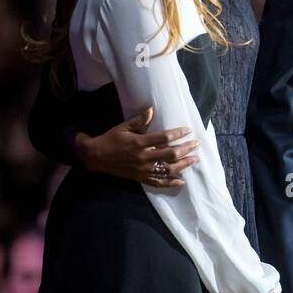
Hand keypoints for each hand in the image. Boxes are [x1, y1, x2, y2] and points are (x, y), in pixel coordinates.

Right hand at [76, 105, 199, 187]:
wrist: (96, 157)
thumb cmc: (110, 139)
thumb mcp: (123, 127)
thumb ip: (139, 120)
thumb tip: (151, 110)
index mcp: (140, 143)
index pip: (164, 137)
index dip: (178, 133)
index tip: (188, 130)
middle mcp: (144, 157)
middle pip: (171, 154)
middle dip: (186, 149)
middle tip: (196, 144)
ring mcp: (143, 169)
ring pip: (168, 169)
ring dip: (184, 164)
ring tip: (195, 159)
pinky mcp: (140, 178)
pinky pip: (158, 182)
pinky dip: (170, 182)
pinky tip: (181, 181)